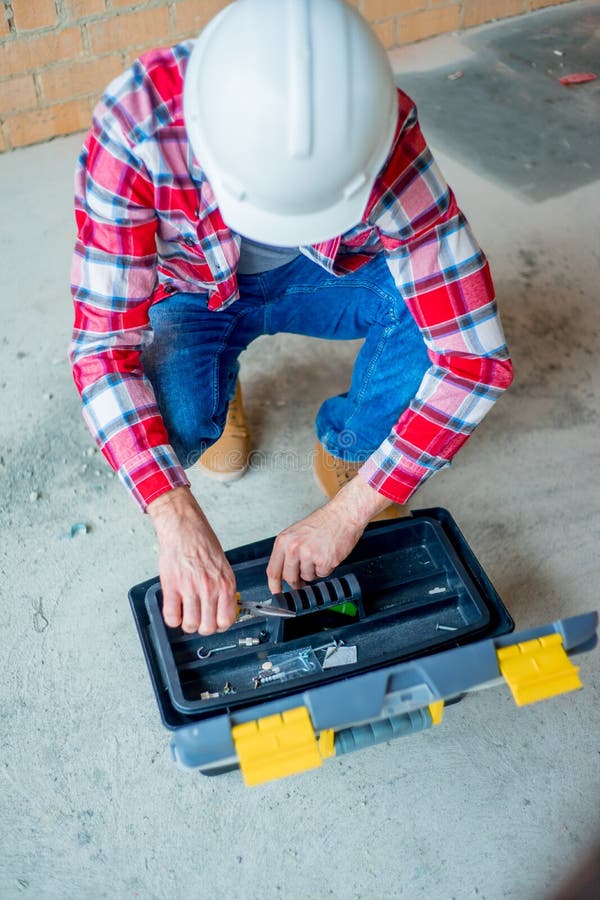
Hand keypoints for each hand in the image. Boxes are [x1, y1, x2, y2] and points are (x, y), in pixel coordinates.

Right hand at [148, 487, 236, 634]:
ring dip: (187, 624)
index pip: (227, 620)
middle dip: (203, 627)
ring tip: (185, 615)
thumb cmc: (202, 541)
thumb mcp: (222, 565)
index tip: (214, 622)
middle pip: (208, 627)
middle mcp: (210, 588)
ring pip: (190, 625)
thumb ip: (223, 586)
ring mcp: (190, 588)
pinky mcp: (172, 586)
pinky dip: (172, 619)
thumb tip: (223, 606)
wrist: (183, 526)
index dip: (220, 625)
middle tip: (198, 619)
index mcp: (225, 583)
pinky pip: (172, 617)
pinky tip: (174, 611)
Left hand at [266, 474, 391, 591]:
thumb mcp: (296, 533)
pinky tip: (328, 554)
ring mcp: (309, 555)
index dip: (274, 585)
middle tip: (304, 574)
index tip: (276, 592)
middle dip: (297, 581)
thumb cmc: (323, 522)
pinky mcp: (324, 561)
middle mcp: (294, 548)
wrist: (343, 515)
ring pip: (307, 577)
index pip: (273, 570)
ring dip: (314, 571)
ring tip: (320, 554)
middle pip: (289, 578)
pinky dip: (326, 568)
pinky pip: (322, 575)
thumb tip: (284, 572)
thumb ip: (288, 551)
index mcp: (284, 540)